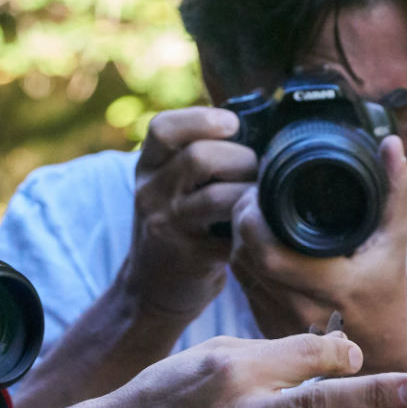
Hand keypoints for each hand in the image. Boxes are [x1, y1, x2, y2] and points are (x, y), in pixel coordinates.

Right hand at [119, 107, 257, 324]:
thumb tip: (258, 125)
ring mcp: (167, 227)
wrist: (151, 288)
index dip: (201, 119)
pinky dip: (252, 227)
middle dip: (241, 159)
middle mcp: (151, 193)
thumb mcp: (170, 185)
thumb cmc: (177, 226)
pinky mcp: (189, 258)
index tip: (232, 123)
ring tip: (259, 199)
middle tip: (257, 171)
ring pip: (216, 197)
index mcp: (148, 167)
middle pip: (199, 157)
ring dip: (250, 194)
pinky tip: (258, 227)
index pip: (163, 128)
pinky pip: (231, 235)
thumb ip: (197, 156)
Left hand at [230, 136, 406, 339]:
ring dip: (239, 238)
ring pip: (239, 270)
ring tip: (253, 212)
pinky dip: (243, 259)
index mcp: (332, 284)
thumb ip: (396, 191)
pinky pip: (243, 285)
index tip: (262, 189)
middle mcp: (301, 306)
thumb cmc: (386, 291)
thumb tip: (391, 144)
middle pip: (246, 257)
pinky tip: (254, 240)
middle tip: (253, 194)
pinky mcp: (267, 325)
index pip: (270, 253)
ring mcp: (280, 319)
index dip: (254, 218)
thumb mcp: (395, 240)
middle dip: (242, 220)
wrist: (380, 349)